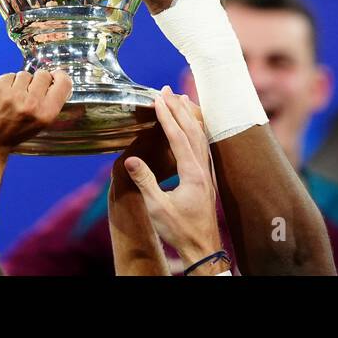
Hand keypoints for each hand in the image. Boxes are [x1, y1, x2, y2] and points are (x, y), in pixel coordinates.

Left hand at [0, 70, 72, 161]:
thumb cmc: (11, 134)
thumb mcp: (38, 125)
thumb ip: (49, 103)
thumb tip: (55, 79)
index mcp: (45, 114)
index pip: (63, 83)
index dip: (60, 76)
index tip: (55, 76)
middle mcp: (30, 103)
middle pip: (43, 75)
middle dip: (37, 81)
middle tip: (28, 92)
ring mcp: (12, 94)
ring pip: (24, 74)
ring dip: (19, 83)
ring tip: (12, 98)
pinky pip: (7, 76)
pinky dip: (5, 84)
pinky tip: (0, 97)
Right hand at [121, 87, 223, 267]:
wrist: (202, 248)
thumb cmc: (180, 230)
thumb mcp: (158, 208)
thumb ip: (145, 182)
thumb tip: (130, 159)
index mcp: (192, 173)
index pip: (178, 137)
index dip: (167, 116)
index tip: (158, 98)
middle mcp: (202, 169)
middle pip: (192, 131)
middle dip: (178, 108)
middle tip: (166, 90)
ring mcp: (206, 173)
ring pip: (200, 136)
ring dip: (189, 116)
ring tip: (180, 99)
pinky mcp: (206, 178)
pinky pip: (202, 146)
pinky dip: (195, 130)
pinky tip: (191, 127)